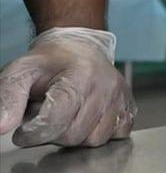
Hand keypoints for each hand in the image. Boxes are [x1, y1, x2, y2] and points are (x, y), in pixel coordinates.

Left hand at [0, 28, 135, 147]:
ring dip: (75, 135)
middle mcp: (106, 86)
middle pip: (74, 135)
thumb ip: (8, 97)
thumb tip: (1, 126)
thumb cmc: (50, 61)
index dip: (34, 133)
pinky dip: (97, 133)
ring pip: (94, 140)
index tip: (23, 131)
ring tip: (67, 117)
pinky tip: (86, 119)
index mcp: (80, 75)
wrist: (81, 47)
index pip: (56, 120)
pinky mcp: (129, 107)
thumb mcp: (21, 71)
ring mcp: (121, 98)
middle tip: (47, 117)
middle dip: (53, 134)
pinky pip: (114, 137)